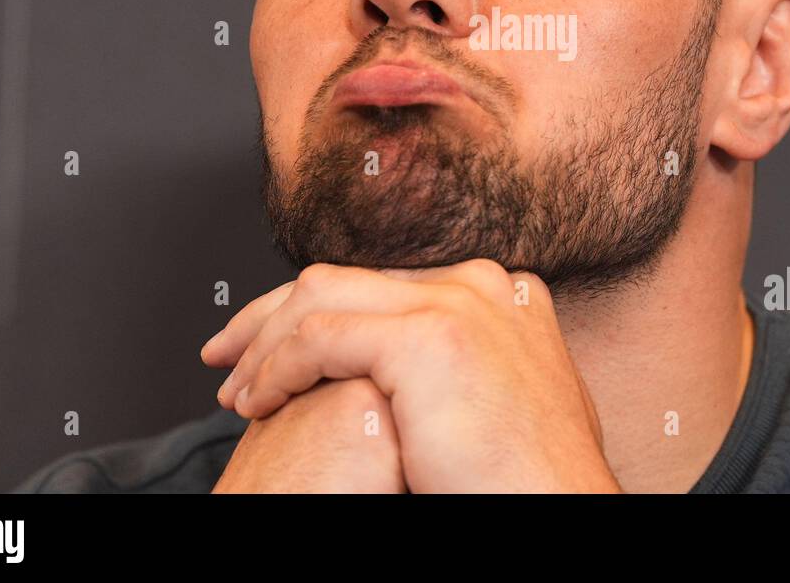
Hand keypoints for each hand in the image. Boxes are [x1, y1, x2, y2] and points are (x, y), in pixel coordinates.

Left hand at [201, 259, 619, 492]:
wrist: (559, 509)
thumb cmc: (529, 480)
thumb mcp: (506, 400)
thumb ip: (467, 365)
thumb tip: (414, 378)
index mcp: (497, 293)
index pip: (382, 287)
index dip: (319, 316)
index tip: (280, 352)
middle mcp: (477, 283)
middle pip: (345, 279)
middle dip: (275, 317)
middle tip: (231, 357)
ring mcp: (455, 303)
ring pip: (320, 297)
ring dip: (265, 343)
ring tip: (235, 389)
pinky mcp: (428, 336)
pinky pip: (319, 337)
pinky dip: (276, 367)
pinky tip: (259, 401)